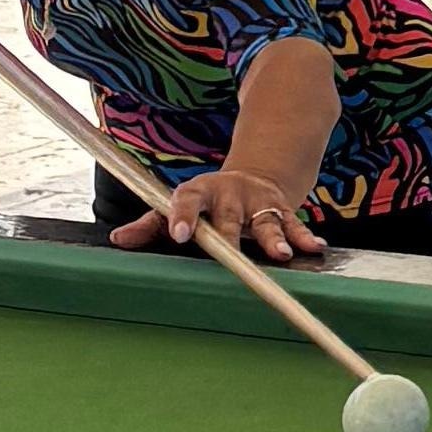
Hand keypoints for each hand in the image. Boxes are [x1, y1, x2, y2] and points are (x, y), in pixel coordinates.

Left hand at [118, 161, 328, 263]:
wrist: (252, 177)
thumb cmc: (206, 201)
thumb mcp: (178, 205)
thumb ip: (151, 223)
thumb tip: (118, 239)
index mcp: (200, 192)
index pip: (187, 199)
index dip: (182, 216)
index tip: (179, 235)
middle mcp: (230, 194)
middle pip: (229, 216)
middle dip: (232, 234)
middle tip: (230, 250)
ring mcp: (257, 201)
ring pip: (266, 220)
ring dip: (274, 237)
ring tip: (281, 254)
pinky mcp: (281, 209)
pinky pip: (293, 223)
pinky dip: (302, 236)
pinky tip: (313, 248)